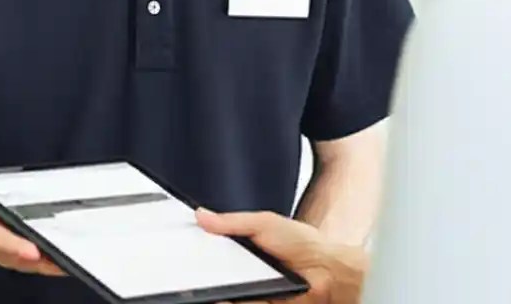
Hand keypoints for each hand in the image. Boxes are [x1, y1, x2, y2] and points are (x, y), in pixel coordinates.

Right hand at [196, 208, 352, 303]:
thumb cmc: (303, 243)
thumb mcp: (263, 224)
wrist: (329, 270)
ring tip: (198, 291)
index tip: (181, 258)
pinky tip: (222, 297)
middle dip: (199, 282)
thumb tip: (202, 215)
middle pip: (214, 281)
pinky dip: (229, 301)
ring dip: (213, 293)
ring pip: (224, 296)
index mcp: (243, 253)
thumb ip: (232, 223)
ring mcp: (251, 294)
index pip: (211, 258)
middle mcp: (244, 276)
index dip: (196, 260)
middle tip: (186, 281)